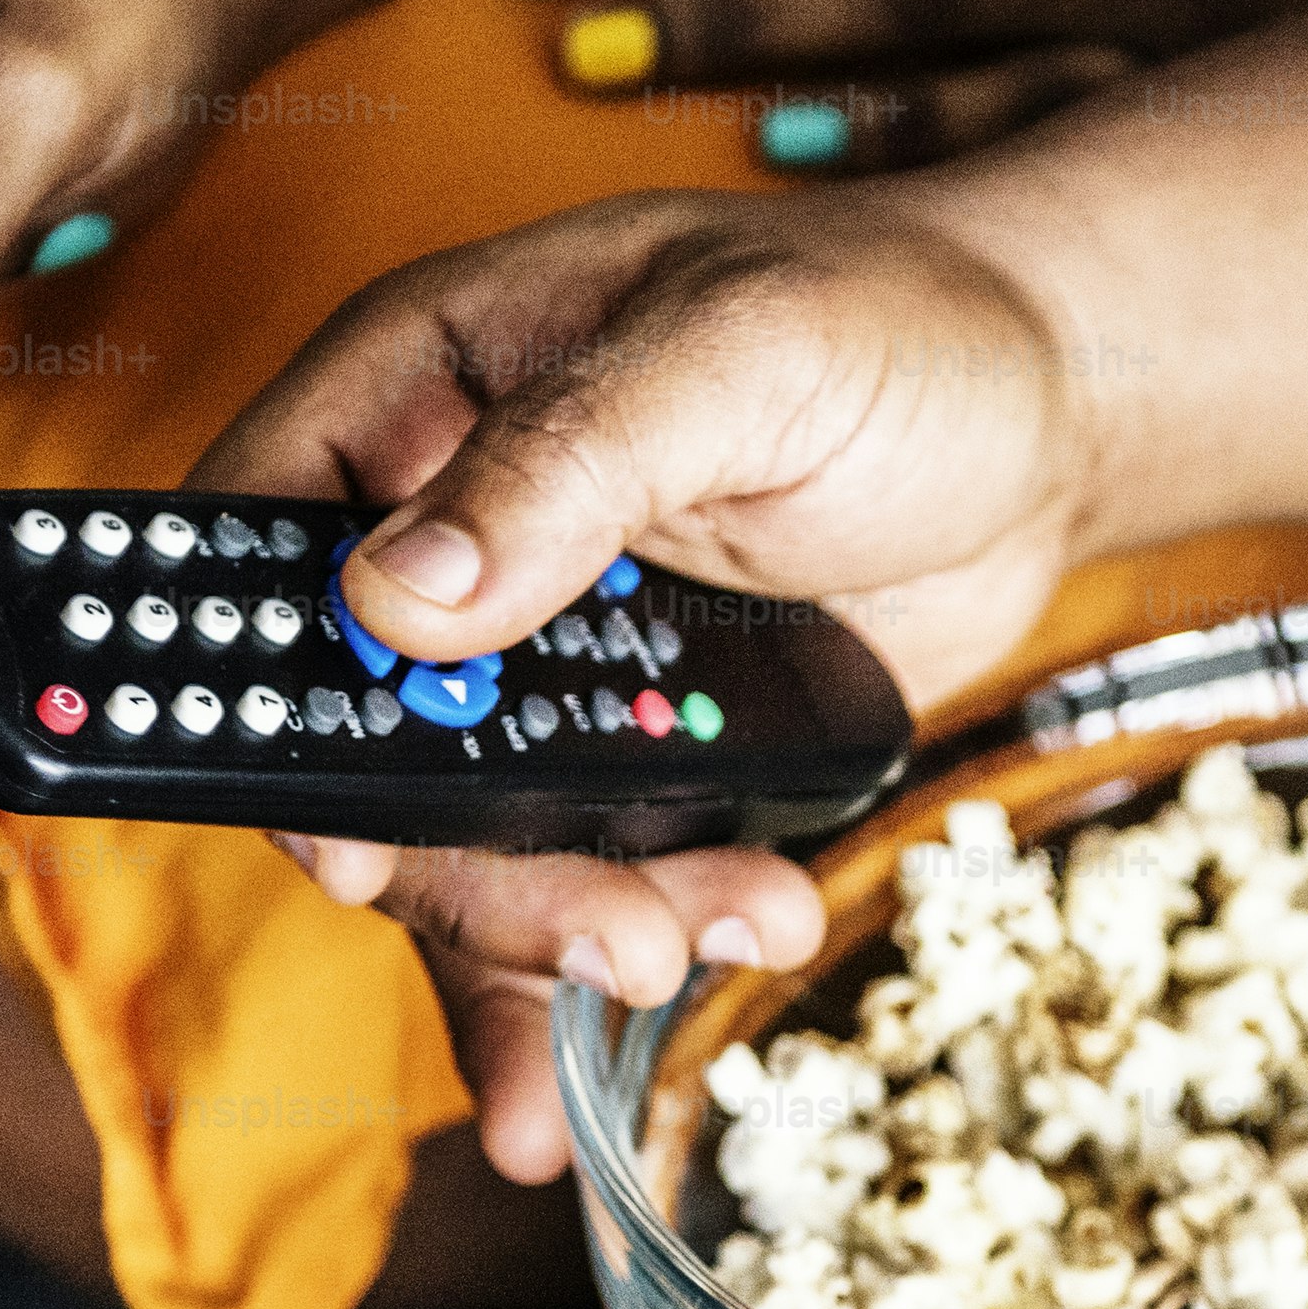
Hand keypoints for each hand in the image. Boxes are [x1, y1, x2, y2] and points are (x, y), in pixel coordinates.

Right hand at [198, 189, 1094, 1175]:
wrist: (1050, 419)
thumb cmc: (896, 320)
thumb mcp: (739, 353)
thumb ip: (569, 459)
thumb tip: (401, 595)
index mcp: (420, 390)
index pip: (257, 543)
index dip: (257, 693)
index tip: (340, 825)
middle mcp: (448, 537)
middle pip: (360, 745)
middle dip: (465, 868)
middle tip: (607, 936)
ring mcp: (533, 661)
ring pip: (463, 839)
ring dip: (554, 932)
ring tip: (688, 954)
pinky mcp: (626, 750)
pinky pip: (569, 873)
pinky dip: (608, 956)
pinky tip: (684, 988)